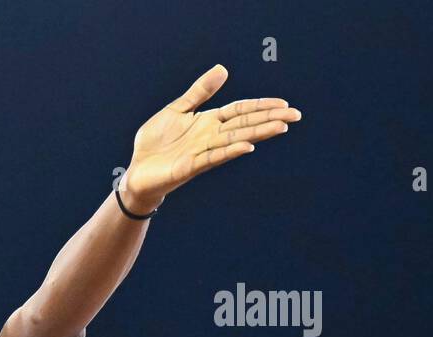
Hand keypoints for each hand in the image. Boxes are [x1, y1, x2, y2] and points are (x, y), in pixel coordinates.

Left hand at [120, 64, 300, 211]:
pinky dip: (229, 151)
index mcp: (208, 122)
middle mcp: (210, 137)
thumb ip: (199, 92)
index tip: (285, 104)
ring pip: (234, 140)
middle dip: (269, 119)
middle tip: (295, 116)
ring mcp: (202, 152)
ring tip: (280, 127)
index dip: (261, 106)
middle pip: (244, 124)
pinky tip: (246, 146)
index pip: (240, 111)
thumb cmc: (155, 143)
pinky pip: (213, 157)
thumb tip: (223, 69)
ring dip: (257, 133)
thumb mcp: (177, 110)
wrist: (137, 171)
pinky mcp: (189, 166)